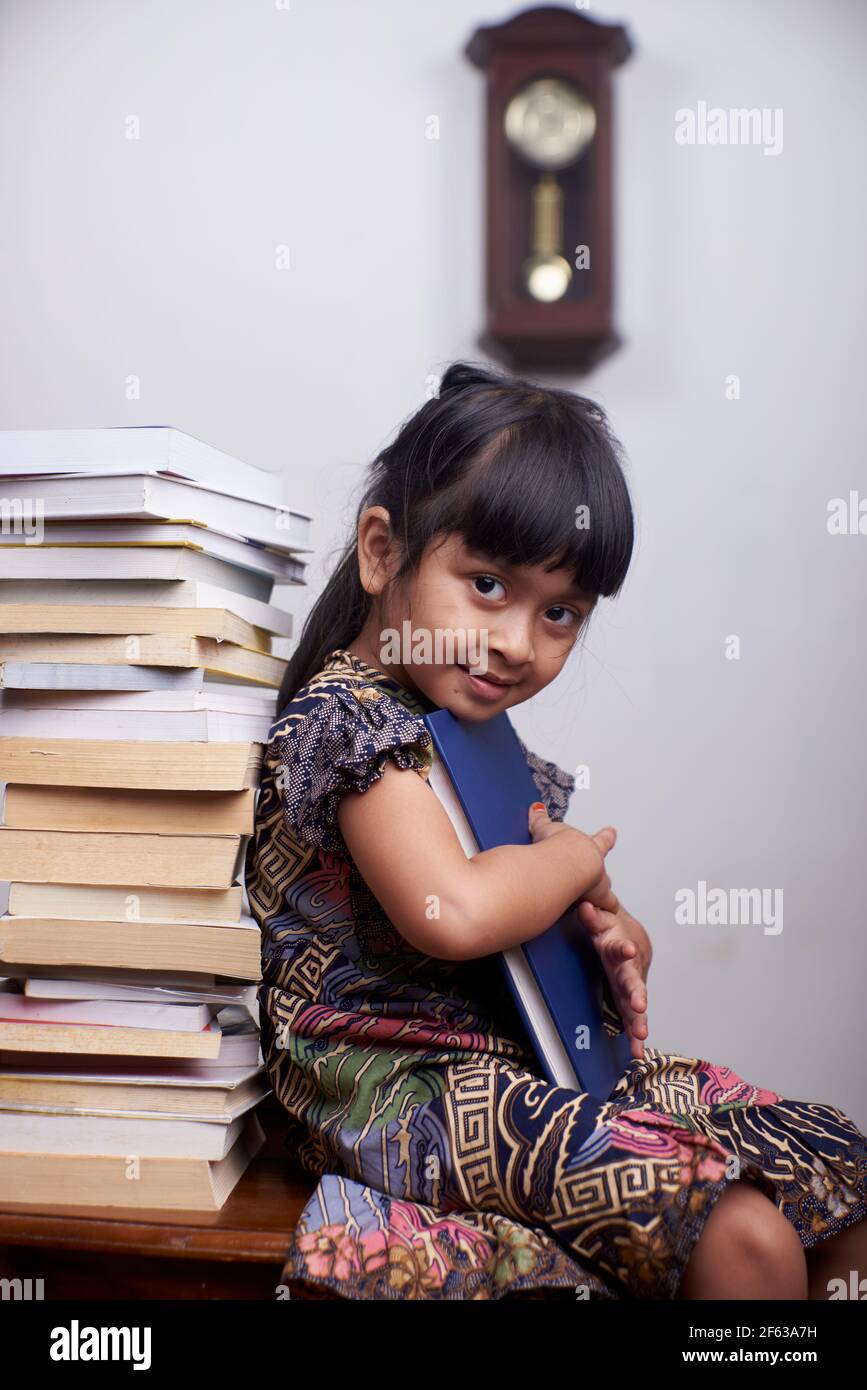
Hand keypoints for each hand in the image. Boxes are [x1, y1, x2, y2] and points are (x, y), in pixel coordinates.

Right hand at [528, 804, 618, 911]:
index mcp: (586, 845)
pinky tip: (603, 914)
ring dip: (600, 890)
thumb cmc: (556, 847)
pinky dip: (605, 908)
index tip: (612, 831)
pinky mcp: (599, 897)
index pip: (600, 838)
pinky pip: (606, 904)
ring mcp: (599, 880)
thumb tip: (536, 808)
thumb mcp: (545, 829)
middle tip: (597, 872)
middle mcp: (596, 861)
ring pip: (605, 886)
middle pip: (602, 865)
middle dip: (600, 870)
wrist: (565, 863)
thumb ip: (540, 819)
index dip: (606, 836)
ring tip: (598, 898)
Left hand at [575, 899, 651, 1061]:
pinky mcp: (628, 1001)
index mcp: (620, 950)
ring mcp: (631, 988)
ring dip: (639, 1020)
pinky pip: (632, 1019)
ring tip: (641, 1036)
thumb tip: (584, 906)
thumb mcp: (600, 921)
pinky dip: (635, 1036)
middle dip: (637, 994)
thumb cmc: (612, 930)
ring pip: (636, 1006)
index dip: (624, 949)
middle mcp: (629, 971)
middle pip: (634, 982)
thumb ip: (591, 917)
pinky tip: (637, 1052)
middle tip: (640, 1004)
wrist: (632, 936)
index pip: (622, 948)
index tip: (629, 950)